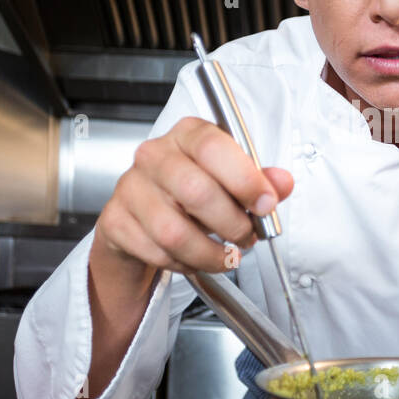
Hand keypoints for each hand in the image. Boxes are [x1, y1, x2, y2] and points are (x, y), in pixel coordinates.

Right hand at [95, 117, 294, 274]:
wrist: (144, 216)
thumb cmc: (192, 191)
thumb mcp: (231, 180)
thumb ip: (259, 181)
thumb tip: (282, 183)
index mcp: (188, 135)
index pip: (213, 147)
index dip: (244, 179)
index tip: (266, 204)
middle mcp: (155, 156)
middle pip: (196, 192)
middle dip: (232, 224)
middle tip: (247, 237)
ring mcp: (130, 187)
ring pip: (174, 232)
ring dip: (210, 253)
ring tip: (226, 255)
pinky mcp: (115, 221)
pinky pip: (156, 252)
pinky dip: (184, 264)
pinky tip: (194, 257)